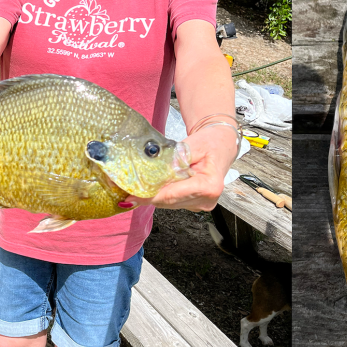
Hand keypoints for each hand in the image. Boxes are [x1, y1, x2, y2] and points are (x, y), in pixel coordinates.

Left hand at [123, 124, 238, 210]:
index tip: (130, 197)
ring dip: (152, 197)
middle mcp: (207, 200)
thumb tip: (152, 171)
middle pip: (170, 201)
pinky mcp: (196, 204)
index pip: (174, 194)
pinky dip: (160, 195)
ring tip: (132, 191)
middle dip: (147, 197)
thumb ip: (174, 159)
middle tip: (125, 193)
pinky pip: (173, 201)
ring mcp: (202, 204)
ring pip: (169, 203)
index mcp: (209, 186)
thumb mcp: (192, 145)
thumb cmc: (210, 142)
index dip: (151, 196)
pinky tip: (148, 189)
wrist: (221, 144)